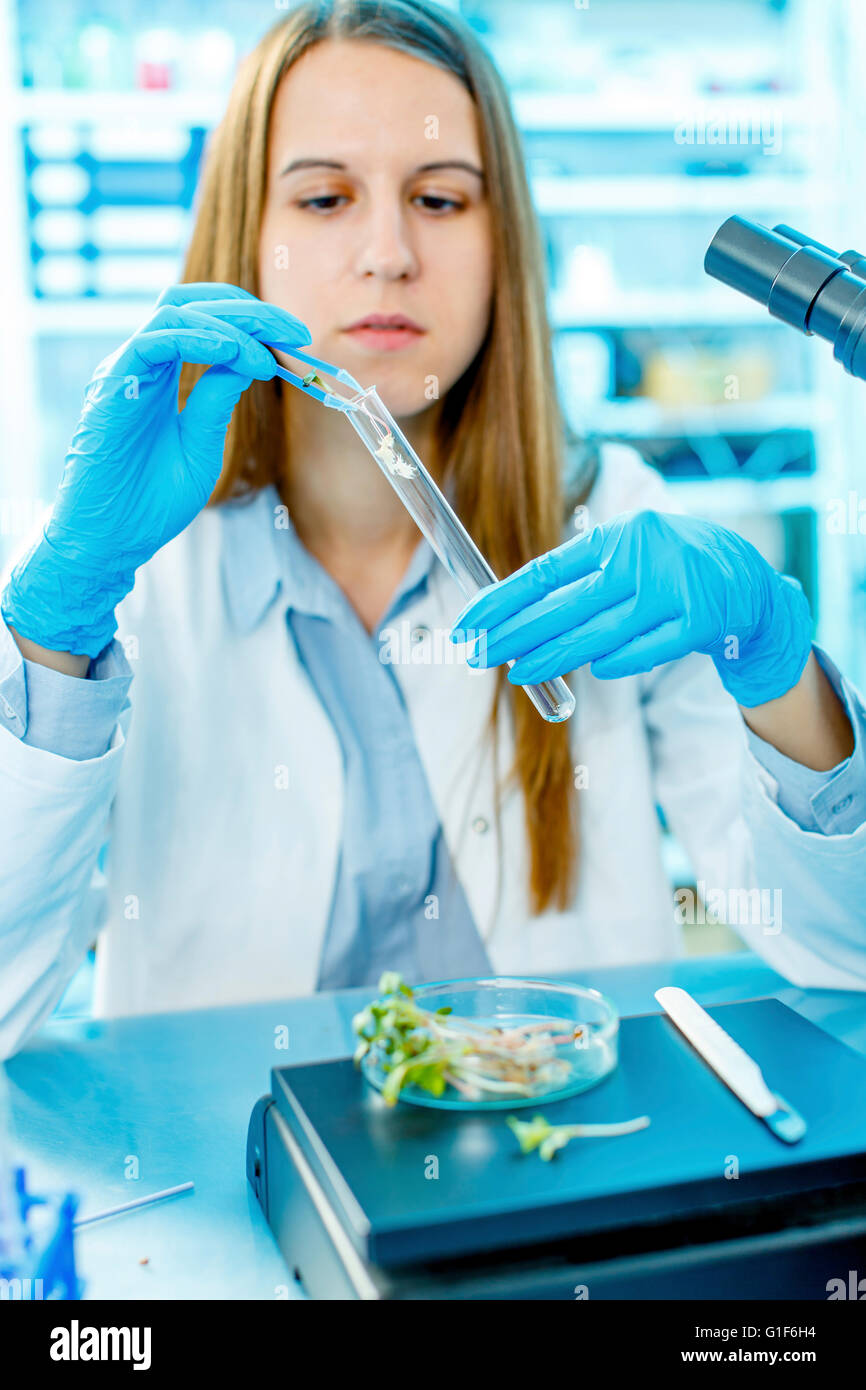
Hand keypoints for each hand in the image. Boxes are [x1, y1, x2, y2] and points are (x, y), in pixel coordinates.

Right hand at [1, 283, 310, 656]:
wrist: (110, 541)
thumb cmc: (149, 502)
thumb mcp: (201, 447)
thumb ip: (216, 402)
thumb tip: (248, 361)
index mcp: (159, 376)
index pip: (204, 321)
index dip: (253, 322)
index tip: (299, 338)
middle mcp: (140, 366)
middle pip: (190, 303)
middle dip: (248, 310)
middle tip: (295, 332)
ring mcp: (123, 373)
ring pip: (173, 313)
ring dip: (228, 325)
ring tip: (266, 354)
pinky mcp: (111, 390)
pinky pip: (151, 343)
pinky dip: (195, 339)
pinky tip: (231, 354)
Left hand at [449, 510, 812, 706]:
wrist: (747, 580)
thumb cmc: (670, 568)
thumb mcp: (628, 554)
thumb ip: (581, 579)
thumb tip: (514, 611)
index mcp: (616, 536)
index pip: (546, 571)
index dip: (504, 599)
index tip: (469, 622)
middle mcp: (641, 557)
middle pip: (564, 605)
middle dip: (515, 633)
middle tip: (477, 653)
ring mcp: (672, 589)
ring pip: (600, 633)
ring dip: (553, 656)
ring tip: (516, 673)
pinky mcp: (700, 621)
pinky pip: (649, 649)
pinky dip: (619, 661)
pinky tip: (592, 671)